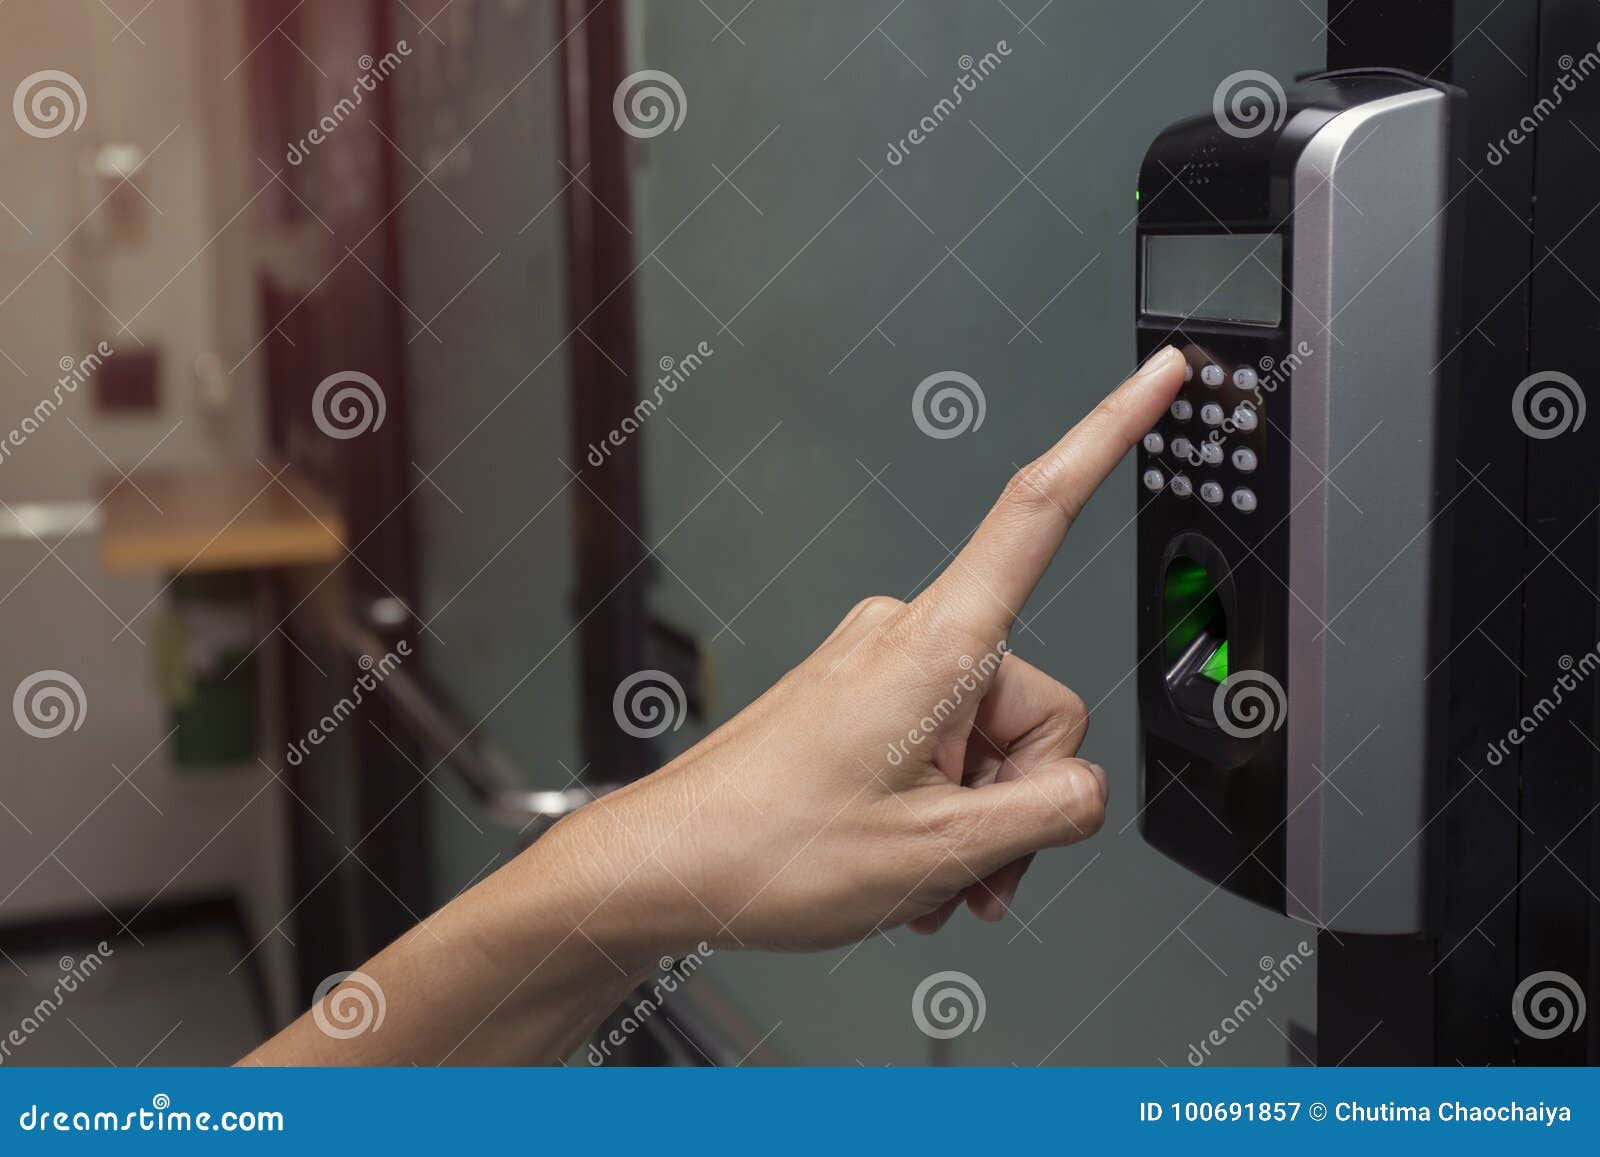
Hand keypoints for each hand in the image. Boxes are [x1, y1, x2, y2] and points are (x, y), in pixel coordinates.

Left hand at [551, 347, 1187, 955]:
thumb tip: (1080, 789)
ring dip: (974, 820)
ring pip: (988, 739)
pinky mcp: (862, 691)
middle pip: (1034, 706)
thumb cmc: (769, 848)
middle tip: (966, 869)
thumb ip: (1049, 812)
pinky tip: (908, 861)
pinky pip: (942, 742)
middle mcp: (910, 634)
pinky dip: (941, 808)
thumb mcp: (941, 852)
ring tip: (924, 877)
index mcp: (938, 646)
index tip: (1158, 373)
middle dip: (1015, 800)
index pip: (1040, 511)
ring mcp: (881, 661)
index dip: (1110, 433)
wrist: (667, 864)